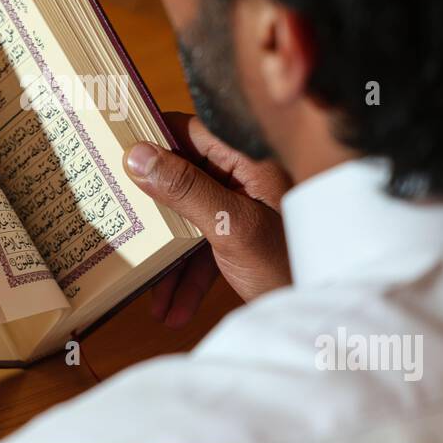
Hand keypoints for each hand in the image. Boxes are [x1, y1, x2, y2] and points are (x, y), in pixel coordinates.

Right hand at [124, 112, 292, 327]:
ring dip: (168, 256)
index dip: (153, 138)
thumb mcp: (230, 226)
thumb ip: (185, 189)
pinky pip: (204, 249)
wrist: (328, 310)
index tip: (114, 148)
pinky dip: (188, 276)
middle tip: (116, 216)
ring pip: (189, 220)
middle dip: (152, 209)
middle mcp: (245, 180)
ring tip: (149, 290)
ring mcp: (243, 210)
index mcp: (249, 160)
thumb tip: (137, 155)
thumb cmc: (289, 263)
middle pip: (183, 179)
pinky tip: (173, 309)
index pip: (191, 132)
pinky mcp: (242, 240)